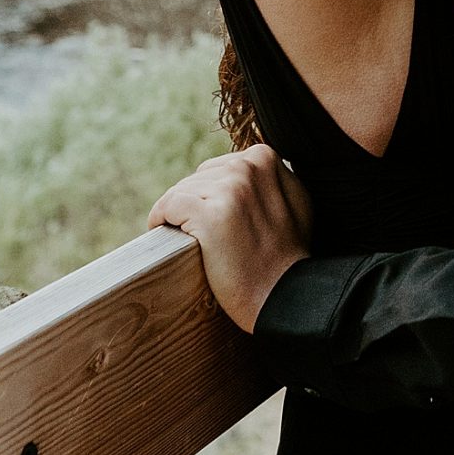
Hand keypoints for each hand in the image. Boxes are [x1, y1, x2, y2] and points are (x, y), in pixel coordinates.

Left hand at [148, 143, 312, 333]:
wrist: (284, 295)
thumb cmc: (287, 255)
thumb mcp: (294, 200)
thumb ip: (271, 177)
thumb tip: (245, 166)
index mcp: (265, 159)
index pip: (219, 167)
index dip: (209, 193)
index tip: (209, 216)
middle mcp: (248, 167)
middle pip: (199, 177)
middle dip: (194, 202)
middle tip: (199, 232)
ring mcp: (230, 190)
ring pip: (181, 191)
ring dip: (176, 214)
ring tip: (184, 236)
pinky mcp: (209, 215)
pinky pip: (169, 205)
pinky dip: (159, 218)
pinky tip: (160, 230)